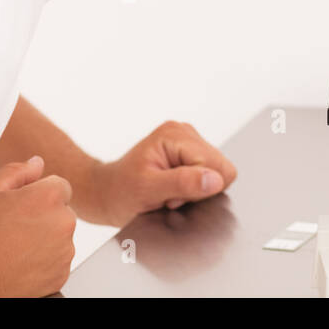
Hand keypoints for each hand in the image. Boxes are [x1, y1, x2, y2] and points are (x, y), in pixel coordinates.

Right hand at [0, 156, 76, 295]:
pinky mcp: (60, 276)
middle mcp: (63, 224)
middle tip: (11, 226)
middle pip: (61, 211)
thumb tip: (36, 164)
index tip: (21, 206)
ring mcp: (63, 253)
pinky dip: (44, 262)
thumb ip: (17, 171)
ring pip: (60, 237)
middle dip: (42, 215)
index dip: (38, 193)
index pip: (59, 185)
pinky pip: (57, 262)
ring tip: (12, 246)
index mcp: (48, 198)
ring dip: (44, 238)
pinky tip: (18, 262)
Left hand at [89, 121, 236, 225]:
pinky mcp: (190, 152)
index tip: (171, 196)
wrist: (107, 192)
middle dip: (198, 189)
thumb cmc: (121, 192)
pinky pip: (210, 173)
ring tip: (168, 192)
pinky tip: (173, 189)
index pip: (216, 166)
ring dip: (195, 189)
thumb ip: (183, 183)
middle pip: (221, 168)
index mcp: (175, 134)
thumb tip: (215, 180)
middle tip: (169, 195)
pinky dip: (194, 187)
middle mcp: (184, 132)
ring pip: (218, 172)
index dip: (197, 189)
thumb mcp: (148, 191)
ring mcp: (188, 140)